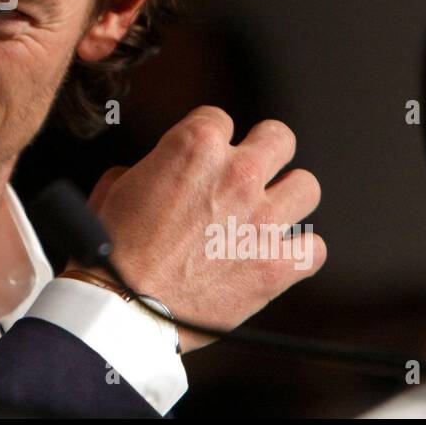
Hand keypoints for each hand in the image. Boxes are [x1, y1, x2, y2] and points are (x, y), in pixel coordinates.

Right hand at [67, 105, 324, 352]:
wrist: (121, 307)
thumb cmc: (112, 251)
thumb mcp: (115, 187)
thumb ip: (148, 168)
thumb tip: (159, 174)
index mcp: (195, 146)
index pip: (221, 118)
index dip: (210, 138)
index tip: (207, 157)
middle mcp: (236, 175)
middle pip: (280, 138)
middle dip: (264, 152)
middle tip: (252, 172)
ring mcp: (262, 220)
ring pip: (306, 187)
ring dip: (287, 198)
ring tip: (269, 213)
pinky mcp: (275, 266)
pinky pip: (314, 248)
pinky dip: (298, 252)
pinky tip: (278, 256)